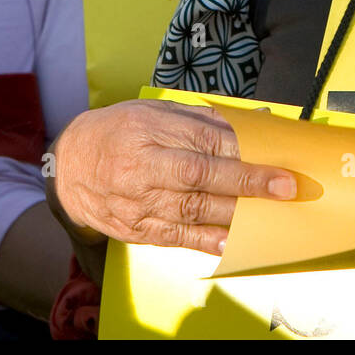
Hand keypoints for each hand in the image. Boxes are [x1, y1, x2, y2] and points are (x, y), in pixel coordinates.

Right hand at [45, 101, 297, 259]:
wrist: (69, 166)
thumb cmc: (121, 131)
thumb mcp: (156, 112)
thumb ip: (204, 118)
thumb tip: (255, 121)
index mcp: (152, 130)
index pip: (205, 140)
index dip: (244, 151)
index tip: (276, 158)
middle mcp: (144, 166)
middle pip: (201, 175)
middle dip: (247, 182)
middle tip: (284, 188)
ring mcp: (138, 201)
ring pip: (191, 209)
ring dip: (233, 214)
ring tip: (266, 216)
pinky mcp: (135, 229)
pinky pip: (175, 237)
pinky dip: (204, 241)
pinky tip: (229, 242)